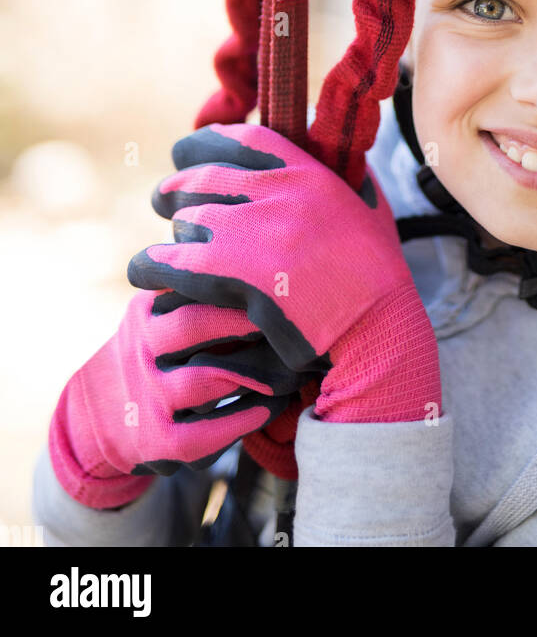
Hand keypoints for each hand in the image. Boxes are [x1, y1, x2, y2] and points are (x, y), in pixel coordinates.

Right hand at [49, 288, 304, 509]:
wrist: (94, 417)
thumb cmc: (150, 354)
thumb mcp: (154, 314)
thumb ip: (191, 289)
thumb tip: (259, 251)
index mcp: (146, 311)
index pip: (186, 282)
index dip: (229, 276)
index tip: (270, 268)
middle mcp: (141, 348)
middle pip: (193, 323)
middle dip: (243, 317)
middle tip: (287, 313)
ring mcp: (147, 394)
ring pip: (202, 379)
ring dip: (251, 372)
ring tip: (290, 365)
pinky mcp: (154, 438)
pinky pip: (199, 435)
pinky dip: (237, 422)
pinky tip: (266, 409)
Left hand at [127, 124, 440, 423]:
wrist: (376, 327)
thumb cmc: (375, 277)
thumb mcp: (368, 208)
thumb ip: (344, 178)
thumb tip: (326, 152)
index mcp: (309, 173)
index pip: (245, 140)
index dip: (209, 143)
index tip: (188, 151)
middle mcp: (278, 193)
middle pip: (205, 177)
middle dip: (176, 188)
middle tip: (161, 199)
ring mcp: (254, 231)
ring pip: (187, 219)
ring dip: (174, 234)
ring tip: (165, 248)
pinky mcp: (234, 272)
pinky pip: (171, 260)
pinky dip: (152, 264)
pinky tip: (145, 271)